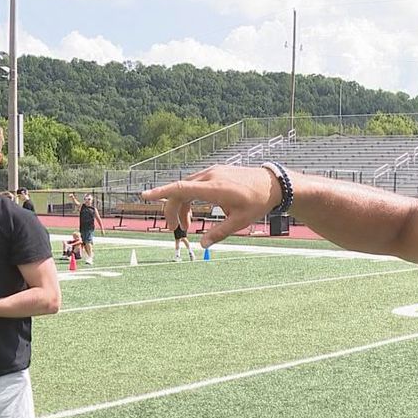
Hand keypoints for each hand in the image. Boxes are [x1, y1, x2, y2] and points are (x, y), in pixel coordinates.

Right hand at [141, 165, 279, 247]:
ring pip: (187, 188)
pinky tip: (194, 212)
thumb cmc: (258, 202)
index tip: (144, 196)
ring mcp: (213, 172)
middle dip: (172, 210)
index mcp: (215, 188)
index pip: (181, 188)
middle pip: (180, 191)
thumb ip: (219, 233)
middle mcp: (211, 177)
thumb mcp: (240, 222)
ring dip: (182, 206)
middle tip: (174, 230)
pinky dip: (190, 198)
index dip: (161, 193)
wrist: (273, 184)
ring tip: (186, 225)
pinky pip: (195, 184)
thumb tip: (202, 245)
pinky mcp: (216, 172)